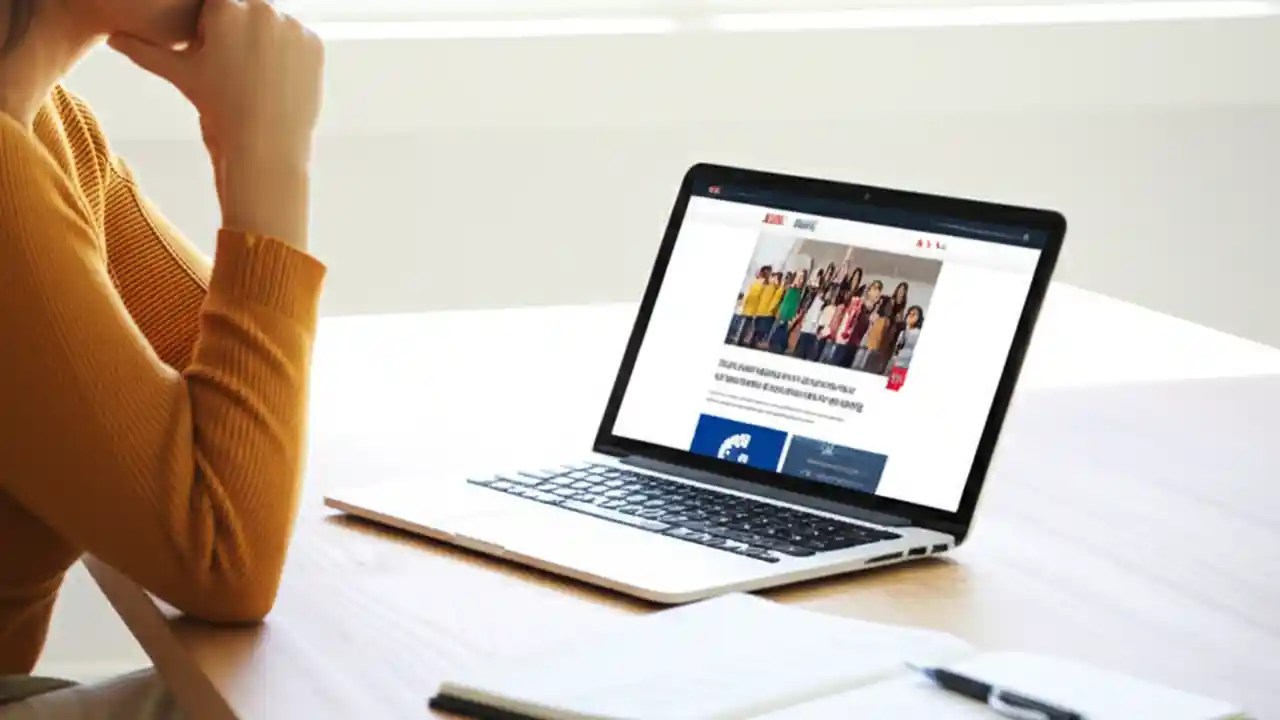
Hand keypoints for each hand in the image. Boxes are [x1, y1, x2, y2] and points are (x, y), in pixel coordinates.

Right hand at [110, 0, 323, 248]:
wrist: (265, 147)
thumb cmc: (216, 110)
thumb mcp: (180, 76)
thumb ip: (146, 51)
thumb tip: (111, 37)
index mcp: (225, 7)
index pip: (216, 4)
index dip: (213, 31)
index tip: (216, 58)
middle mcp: (262, 8)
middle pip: (248, 12)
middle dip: (241, 36)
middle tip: (238, 73)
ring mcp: (293, 26)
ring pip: (275, 27)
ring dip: (267, 45)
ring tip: (258, 80)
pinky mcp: (316, 45)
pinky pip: (300, 42)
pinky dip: (290, 57)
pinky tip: (278, 82)